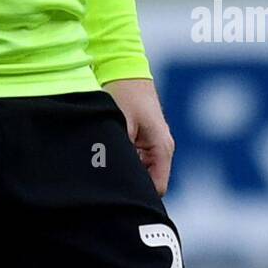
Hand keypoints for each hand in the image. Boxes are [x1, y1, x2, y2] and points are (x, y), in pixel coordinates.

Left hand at [103, 78, 174, 195]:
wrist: (123, 69)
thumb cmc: (123, 94)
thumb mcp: (119, 125)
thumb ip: (122, 153)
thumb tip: (114, 178)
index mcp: (161, 148)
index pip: (157, 189)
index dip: (138, 197)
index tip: (117, 198)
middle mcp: (162, 149)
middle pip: (150, 183)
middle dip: (131, 187)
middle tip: (107, 188)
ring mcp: (154, 145)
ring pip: (142, 173)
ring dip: (126, 173)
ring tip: (106, 169)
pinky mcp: (145, 140)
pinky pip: (137, 161)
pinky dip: (124, 163)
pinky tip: (108, 157)